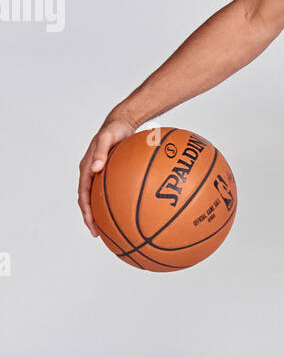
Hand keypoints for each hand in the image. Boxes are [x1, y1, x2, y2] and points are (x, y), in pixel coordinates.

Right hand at [77, 112, 138, 235]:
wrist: (120, 123)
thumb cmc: (114, 130)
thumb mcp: (107, 138)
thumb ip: (101, 152)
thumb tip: (95, 168)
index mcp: (87, 168)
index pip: (83, 194)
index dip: (86, 211)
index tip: (91, 224)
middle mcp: (91, 173)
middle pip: (87, 200)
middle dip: (91, 218)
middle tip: (97, 233)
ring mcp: (99, 174)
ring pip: (97, 197)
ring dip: (100, 213)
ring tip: (108, 228)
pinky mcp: (109, 173)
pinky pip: (109, 190)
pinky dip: (113, 201)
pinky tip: (126, 210)